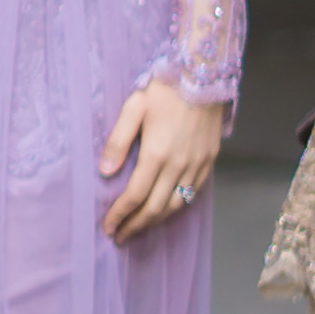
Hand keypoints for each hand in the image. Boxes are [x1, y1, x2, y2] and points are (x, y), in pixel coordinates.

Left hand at [95, 77, 224, 243]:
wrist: (204, 76)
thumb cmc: (164, 90)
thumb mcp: (133, 108)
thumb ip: (118, 142)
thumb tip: (105, 173)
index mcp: (157, 154)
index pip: (134, 195)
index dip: (119, 215)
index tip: (107, 227)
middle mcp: (179, 165)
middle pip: (155, 207)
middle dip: (136, 225)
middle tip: (119, 237)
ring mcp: (197, 164)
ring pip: (176, 205)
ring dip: (156, 221)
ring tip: (139, 229)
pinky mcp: (210, 161)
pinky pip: (194, 193)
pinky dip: (177, 207)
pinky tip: (165, 211)